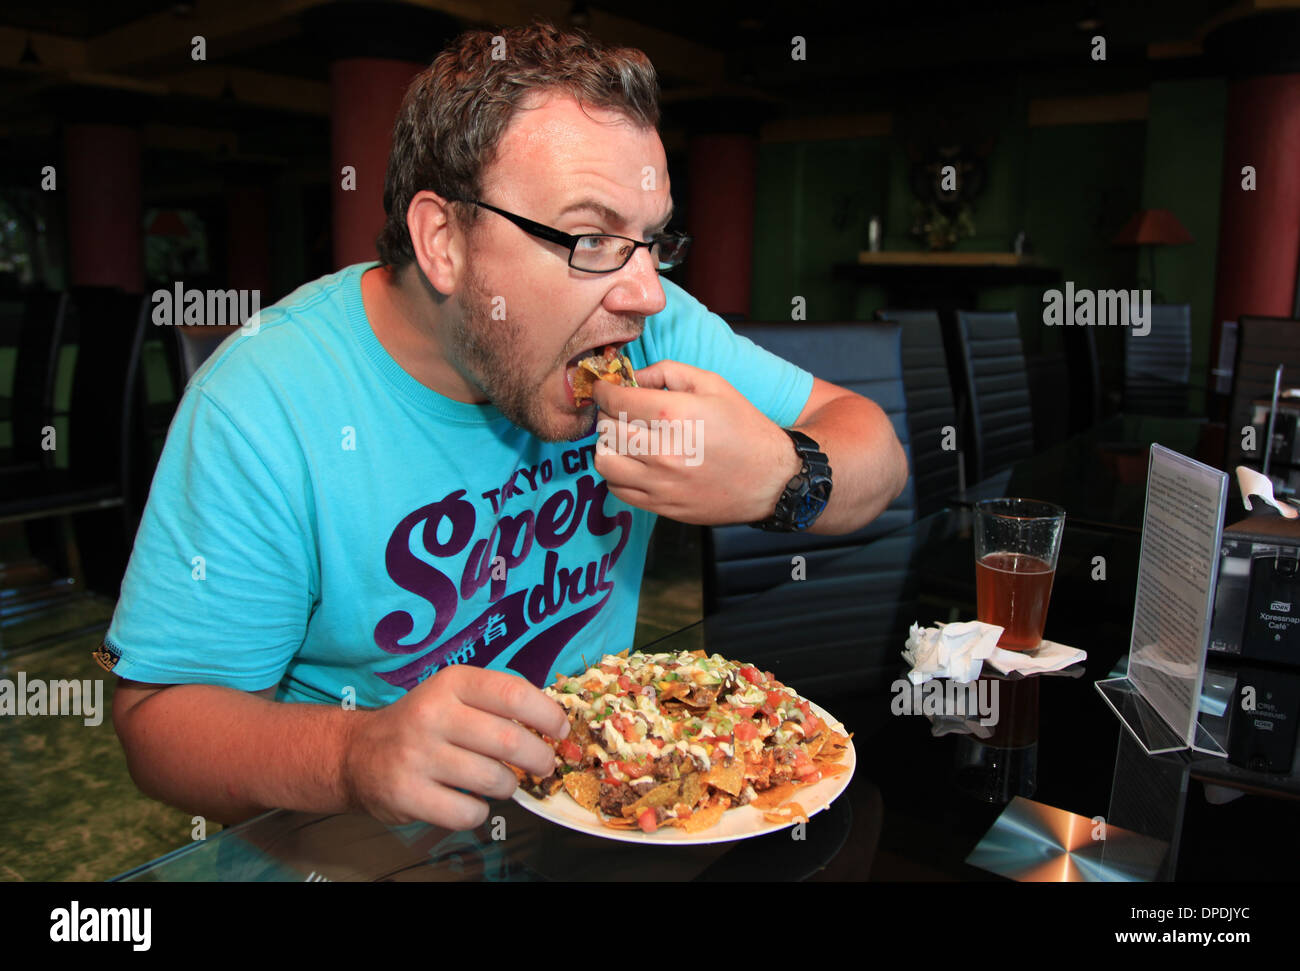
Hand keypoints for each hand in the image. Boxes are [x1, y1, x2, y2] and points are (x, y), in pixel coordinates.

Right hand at [341, 665, 568, 828]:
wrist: (358, 754)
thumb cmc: (423, 723)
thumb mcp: (454, 695)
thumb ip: (498, 702)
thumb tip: (554, 724)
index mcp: (451, 684)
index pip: (513, 694)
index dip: (547, 714)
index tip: (560, 730)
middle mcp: (432, 715)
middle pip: (510, 741)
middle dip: (539, 758)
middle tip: (544, 764)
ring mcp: (417, 756)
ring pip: (494, 780)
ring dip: (508, 786)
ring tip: (499, 781)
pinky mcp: (407, 795)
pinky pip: (469, 813)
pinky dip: (480, 812)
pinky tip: (469, 800)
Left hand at [590, 359, 798, 524]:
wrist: (770, 479)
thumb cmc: (743, 427)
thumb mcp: (713, 384)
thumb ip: (668, 371)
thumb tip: (634, 376)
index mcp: (675, 415)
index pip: (615, 400)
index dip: (603, 390)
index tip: (604, 388)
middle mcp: (662, 451)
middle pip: (605, 429)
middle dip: (606, 414)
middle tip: (617, 411)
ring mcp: (660, 483)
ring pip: (604, 462)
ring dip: (607, 445)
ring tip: (622, 439)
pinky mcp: (661, 506)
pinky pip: (616, 490)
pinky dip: (616, 474)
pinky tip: (632, 463)